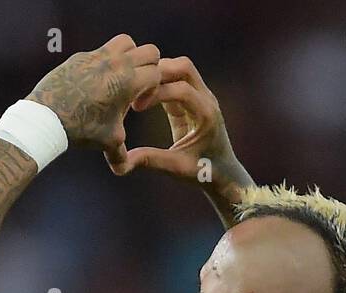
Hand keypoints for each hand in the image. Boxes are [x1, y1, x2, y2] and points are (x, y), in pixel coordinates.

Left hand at [26, 34, 159, 170]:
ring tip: (120, 77)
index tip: (139, 105)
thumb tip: (123, 169)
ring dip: (130, 55)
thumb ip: (121, 155)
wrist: (47, 117)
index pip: (158, 73)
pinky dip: (105, 61)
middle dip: (149, 68)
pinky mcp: (80, 56)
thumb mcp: (108, 142)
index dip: (154, 89)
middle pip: (150, 51)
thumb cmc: (82, 128)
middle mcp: (117, 63)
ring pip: (126, 42)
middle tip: (137, 86)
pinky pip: (101, 50)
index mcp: (129, 81)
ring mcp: (97, 55)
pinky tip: (96, 82)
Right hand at [113, 56, 253, 220]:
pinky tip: (141, 96)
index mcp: (206, 115)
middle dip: (158, 72)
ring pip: (180, 68)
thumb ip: (152, 160)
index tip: (136, 108)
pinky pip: (175, 80)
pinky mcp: (192, 99)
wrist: (222, 172)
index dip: (157, 93)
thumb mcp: (177, 168)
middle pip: (184, 67)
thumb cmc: (203, 172)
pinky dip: (158, 83)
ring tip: (136, 92)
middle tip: (134, 89)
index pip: (182, 89)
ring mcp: (201, 96)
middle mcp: (207, 99)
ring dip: (158, 74)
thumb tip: (123, 162)